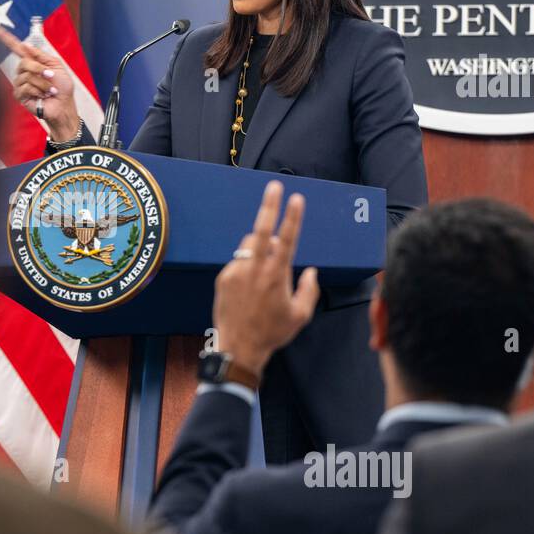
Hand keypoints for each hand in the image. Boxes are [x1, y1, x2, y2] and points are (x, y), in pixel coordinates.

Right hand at [0, 25, 79, 142]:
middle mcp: (23, 71)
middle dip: (39, 69)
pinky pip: (25, 87)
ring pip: (26, 76)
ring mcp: (20, 83)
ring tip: (49, 90)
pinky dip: (37, 91)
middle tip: (50, 76)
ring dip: (42, 83)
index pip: (15, 47)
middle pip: (24, 62)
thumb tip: (25, 44)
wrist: (64, 105)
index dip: (4, 37)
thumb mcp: (56, 65)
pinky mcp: (19, 95)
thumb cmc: (62, 87)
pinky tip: (42, 96)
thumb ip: (41, 55)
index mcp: (32, 61)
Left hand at [212, 180, 319, 375]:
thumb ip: (309, 290)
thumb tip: (310, 270)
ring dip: (260, 245)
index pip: (287, 239)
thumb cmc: (273, 333)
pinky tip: (251, 284)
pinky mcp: (223, 277)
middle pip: (261, 229)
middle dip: (269, 205)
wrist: (239, 347)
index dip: (292, 217)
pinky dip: (247, 264)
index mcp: (276, 276)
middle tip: (274, 186)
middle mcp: (255, 270)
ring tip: (267, 265)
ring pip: (250, 245)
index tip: (296, 198)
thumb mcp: (300, 316)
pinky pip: (238, 261)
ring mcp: (236, 271)